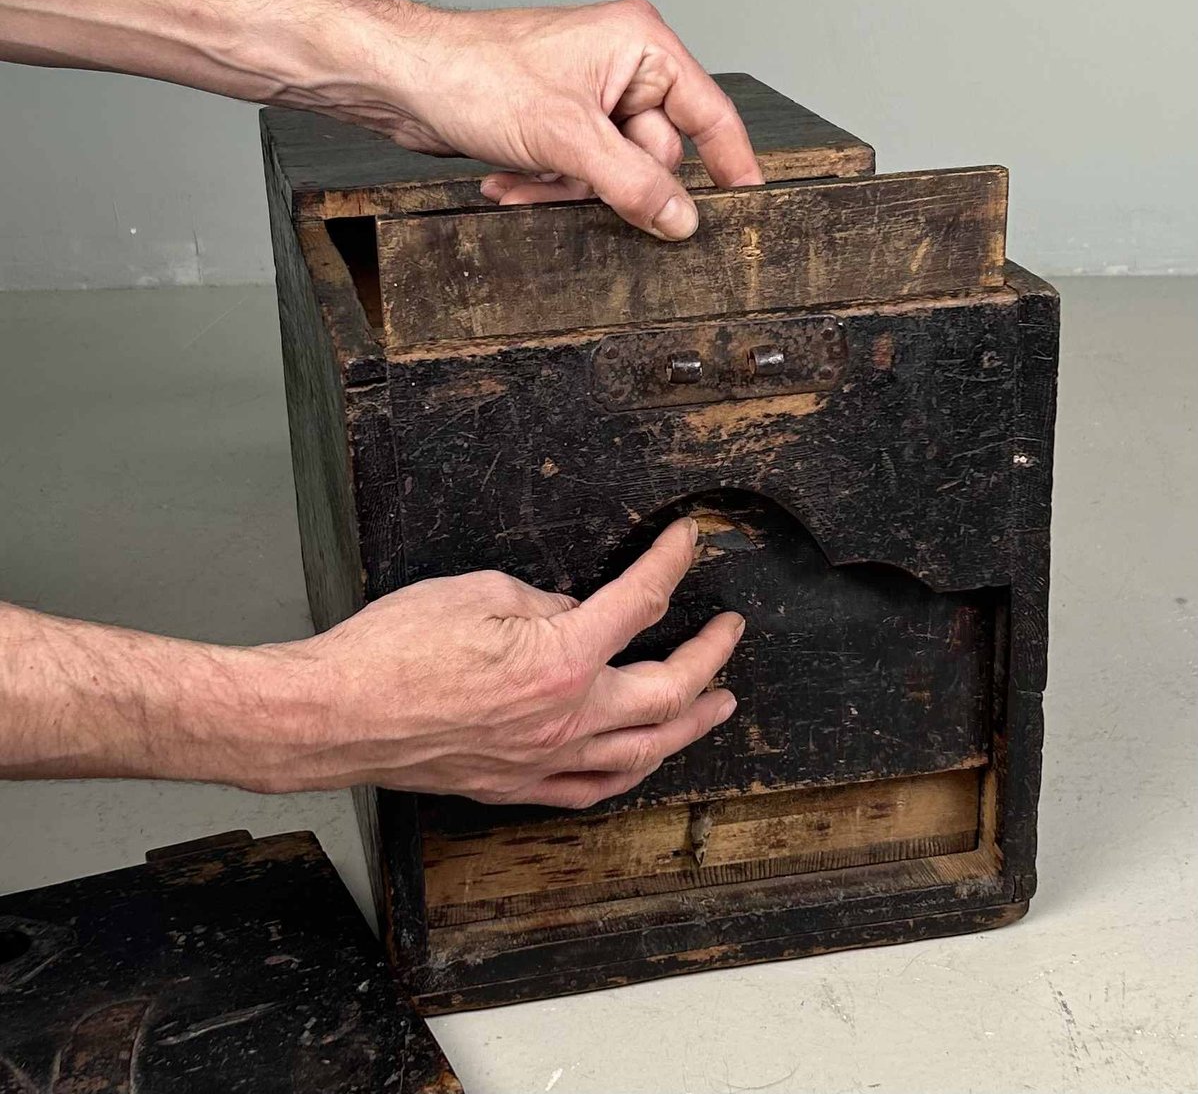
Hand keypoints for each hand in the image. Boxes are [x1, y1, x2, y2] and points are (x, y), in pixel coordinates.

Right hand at [257, 518, 741, 806]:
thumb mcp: (475, 591)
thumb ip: (540, 601)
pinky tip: (642, 762)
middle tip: (729, 633)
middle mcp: (566, 718)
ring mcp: (543, 760)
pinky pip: (590, 790)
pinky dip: (627, 772)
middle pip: (668, 691)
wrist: (333, 715)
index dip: (670, 564)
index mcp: (562, 659)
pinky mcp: (513, 786)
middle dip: (710, 657)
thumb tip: (572, 613)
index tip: (687, 543)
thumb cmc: (390, 650)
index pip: (640, 603)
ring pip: (644, 751)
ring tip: (719, 705)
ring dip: (691, 725)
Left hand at [350, 0, 763, 238]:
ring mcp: (590, 99)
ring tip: (530, 175)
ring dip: (572, 189)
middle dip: (615, 182)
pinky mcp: (560, 125)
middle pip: (657, 155)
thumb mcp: (569, 140)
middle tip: (578, 181)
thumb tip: (682, 220)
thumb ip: (634, 184)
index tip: (747, 207)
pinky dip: (549, 186)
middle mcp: (622, 68)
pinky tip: (512, 178)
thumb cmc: (477, 76)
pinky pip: (579, 176)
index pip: (710, 114)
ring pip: (614, 175)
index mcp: (641, 47)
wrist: (405, 82)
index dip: (731, 165)